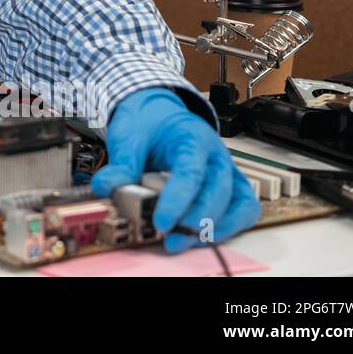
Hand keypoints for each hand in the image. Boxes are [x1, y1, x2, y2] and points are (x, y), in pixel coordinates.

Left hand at [91, 87, 260, 252]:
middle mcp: (216, 155)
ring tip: (184, 241)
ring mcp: (227, 171)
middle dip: (196, 221)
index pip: (191, 173)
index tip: (161, 222)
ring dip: (215, 229)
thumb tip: (107, 188)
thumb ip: (121, 165)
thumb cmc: (149, 123)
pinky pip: (245, 209)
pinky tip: (204, 237)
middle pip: (218, 192)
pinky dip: (231, 227)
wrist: (159, 112)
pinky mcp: (231, 186)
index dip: (178, 201)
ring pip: (238, 204)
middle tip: (171, 238)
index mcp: (192, 137)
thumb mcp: (129, 137)